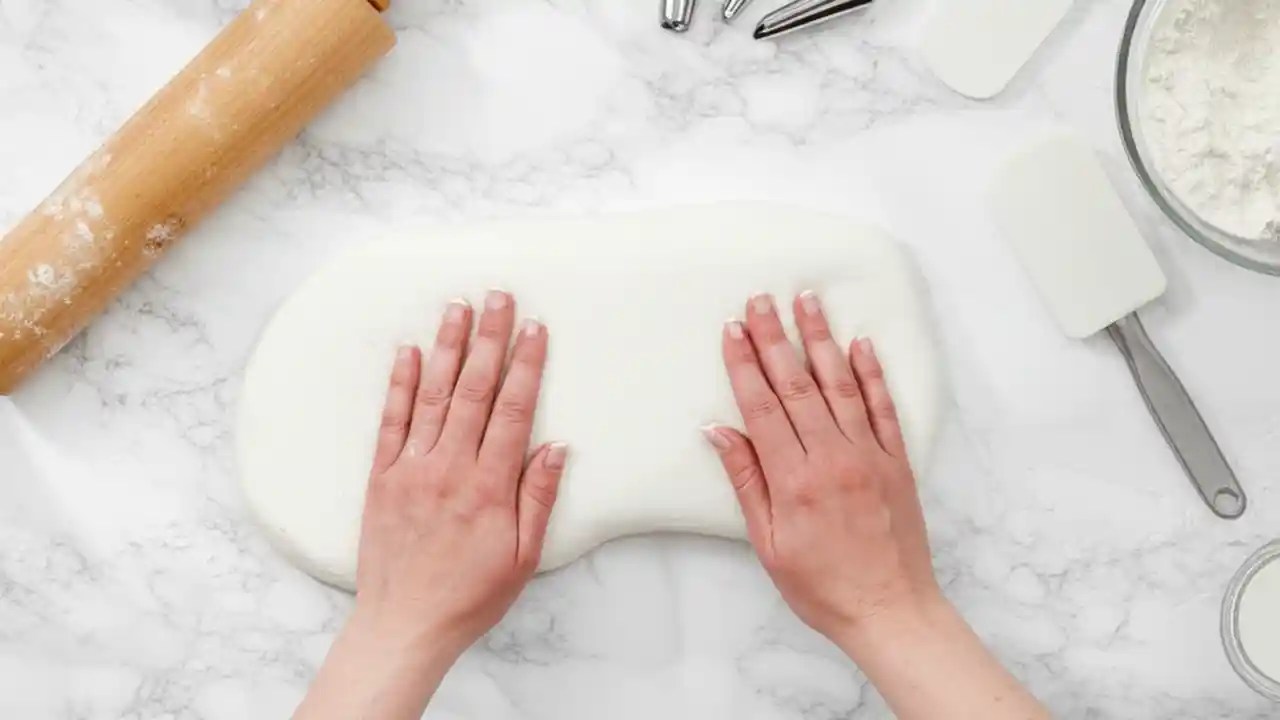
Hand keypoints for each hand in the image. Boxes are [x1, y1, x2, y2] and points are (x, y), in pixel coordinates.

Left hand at [296, 291, 564, 719]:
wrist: (404, 625)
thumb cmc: (470, 596)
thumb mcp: (523, 556)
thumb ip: (538, 498)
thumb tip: (556, 448)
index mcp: (488, 485)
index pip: (513, 410)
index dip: (526, 365)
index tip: (535, 328)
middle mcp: (449, 467)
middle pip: (474, 390)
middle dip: (490, 339)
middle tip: (499, 296)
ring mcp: (411, 468)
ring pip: (432, 395)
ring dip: (447, 348)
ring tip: (457, 307)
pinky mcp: (382, 477)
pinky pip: (391, 421)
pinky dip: (399, 384)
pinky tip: (409, 352)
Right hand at [703, 291, 940, 640]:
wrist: (891, 610)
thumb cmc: (824, 587)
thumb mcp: (768, 543)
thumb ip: (746, 481)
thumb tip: (720, 432)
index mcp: (795, 479)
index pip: (763, 406)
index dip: (744, 364)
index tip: (732, 329)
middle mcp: (833, 457)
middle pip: (797, 384)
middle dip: (775, 338)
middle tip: (761, 300)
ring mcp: (870, 455)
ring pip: (840, 384)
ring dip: (820, 339)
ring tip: (807, 301)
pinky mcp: (897, 462)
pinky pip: (883, 407)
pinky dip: (871, 373)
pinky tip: (859, 343)